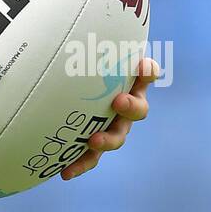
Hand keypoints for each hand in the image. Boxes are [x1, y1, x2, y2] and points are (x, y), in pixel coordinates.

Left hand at [60, 55, 157, 179]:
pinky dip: (79, 163)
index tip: (142, 66)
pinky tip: (65, 172)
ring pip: (116, 137)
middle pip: (137, 110)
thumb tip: (94, 38)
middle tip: (119, 101)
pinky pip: (89, 156)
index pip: (146, 73)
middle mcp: (124, 106)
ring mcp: (110, 125)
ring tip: (94, 141)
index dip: (146, 71)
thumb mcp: (84, 55)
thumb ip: (92, 46)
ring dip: (108, 140)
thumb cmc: (77, 66)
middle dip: (131, 107)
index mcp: (128, 81)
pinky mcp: (91, 143)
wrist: (63, 88)